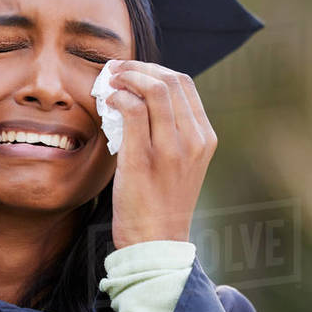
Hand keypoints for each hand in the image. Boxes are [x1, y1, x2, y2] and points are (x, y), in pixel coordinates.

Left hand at [104, 59, 216, 248]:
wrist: (156, 244)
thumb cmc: (160, 204)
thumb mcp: (178, 165)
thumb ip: (169, 133)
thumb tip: (138, 100)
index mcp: (205, 138)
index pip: (185, 85)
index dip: (155, 69)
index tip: (132, 71)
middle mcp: (194, 140)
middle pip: (171, 80)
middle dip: (139, 67)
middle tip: (116, 70)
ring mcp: (171, 149)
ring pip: (154, 90)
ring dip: (126, 77)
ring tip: (108, 82)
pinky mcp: (144, 159)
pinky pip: (132, 111)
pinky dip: (117, 97)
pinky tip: (106, 102)